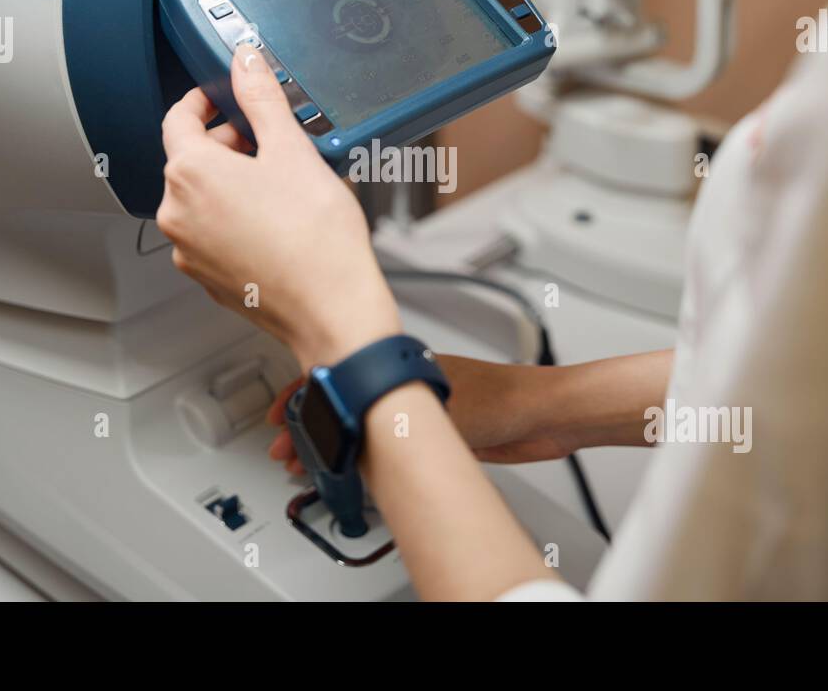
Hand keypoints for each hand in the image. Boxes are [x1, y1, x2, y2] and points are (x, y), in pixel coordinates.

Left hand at [157, 46, 401, 370]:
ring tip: (281, 186)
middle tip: (270, 143)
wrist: (332, 309)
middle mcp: (178, 213)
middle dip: (228, 144)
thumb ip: (262, 99)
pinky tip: (277, 222)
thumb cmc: (315, 241)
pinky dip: (236, 219)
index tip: (222, 96)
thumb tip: (246, 62)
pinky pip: (213, 234)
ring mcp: (189, 250)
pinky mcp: (207, 277)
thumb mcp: (292, 151)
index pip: (178, 118)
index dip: (203, 100)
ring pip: (202, 199)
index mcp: (190, 174)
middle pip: (190, 159)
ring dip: (232, 183)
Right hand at [264, 354, 577, 473]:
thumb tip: (356, 435)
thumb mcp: (435, 414)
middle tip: (289, 445)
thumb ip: (397, 423)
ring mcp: (423, 406)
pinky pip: (392, 438)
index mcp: (402, 366)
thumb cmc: (503, 400)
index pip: (340, 375)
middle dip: (314, 421)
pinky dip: (369, 449)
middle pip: (348, 398)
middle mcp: (408, 383)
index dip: (304, 397)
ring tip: (314, 457)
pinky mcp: (441, 429)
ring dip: (339, 435)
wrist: (545, 414)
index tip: (282, 418)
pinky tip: (361, 461)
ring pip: (367, 417)